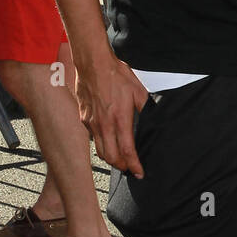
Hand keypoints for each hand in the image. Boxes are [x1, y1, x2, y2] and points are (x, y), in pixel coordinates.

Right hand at [74, 53, 149, 176]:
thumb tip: (152, 117)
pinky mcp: (84, 118)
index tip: (139, 172)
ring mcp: (92, 122)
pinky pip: (93, 137)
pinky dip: (101, 144)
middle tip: (129, 168)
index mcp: (120, 119)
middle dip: (122, 166)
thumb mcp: (138, 91)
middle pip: (111, 157)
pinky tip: (107, 140)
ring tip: (119, 159)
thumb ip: (145, 108)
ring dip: (111, 158)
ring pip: (100, 150)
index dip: (134, 165)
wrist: (93, 63)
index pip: (127, 151)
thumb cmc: (115, 74)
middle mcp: (104, 124)